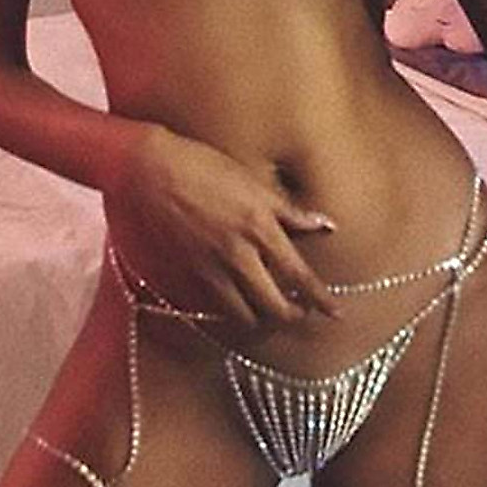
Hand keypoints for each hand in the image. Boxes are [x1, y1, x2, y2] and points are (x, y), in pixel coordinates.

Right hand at [105, 125, 340, 329]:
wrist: (151, 170)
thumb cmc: (205, 166)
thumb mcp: (253, 183)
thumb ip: (290, 211)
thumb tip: (324, 225)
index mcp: (259, 228)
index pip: (299, 276)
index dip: (320, 299)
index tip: (335, 313)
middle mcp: (238, 255)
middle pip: (273, 307)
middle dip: (291, 317)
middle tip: (301, 315)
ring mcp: (210, 268)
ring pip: (243, 315)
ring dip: (261, 320)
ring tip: (270, 313)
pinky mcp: (187, 274)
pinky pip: (215, 308)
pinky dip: (231, 313)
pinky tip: (237, 304)